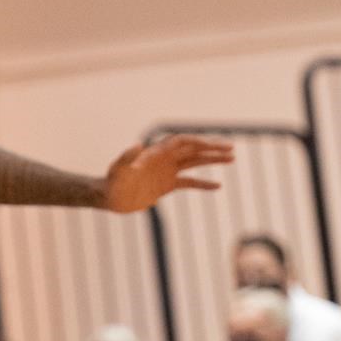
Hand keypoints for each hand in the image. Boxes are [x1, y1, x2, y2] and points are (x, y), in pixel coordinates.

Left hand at [100, 135, 233, 213]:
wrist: (108, 198)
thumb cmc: (111, 182)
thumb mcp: (118, 170)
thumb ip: (127, 157)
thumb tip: (137, 144)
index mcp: (156, 152)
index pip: (182, 142)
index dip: (198, 142)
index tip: (215, 145)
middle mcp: (164, 159)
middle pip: (192, 149)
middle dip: (211, 148)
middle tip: (231, 148)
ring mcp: (166, 171)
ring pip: (194, 162)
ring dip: (212, 160)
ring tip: (232, 159)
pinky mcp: (166, 185)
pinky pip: (189, 182)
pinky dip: (203, 184)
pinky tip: (218, 186)